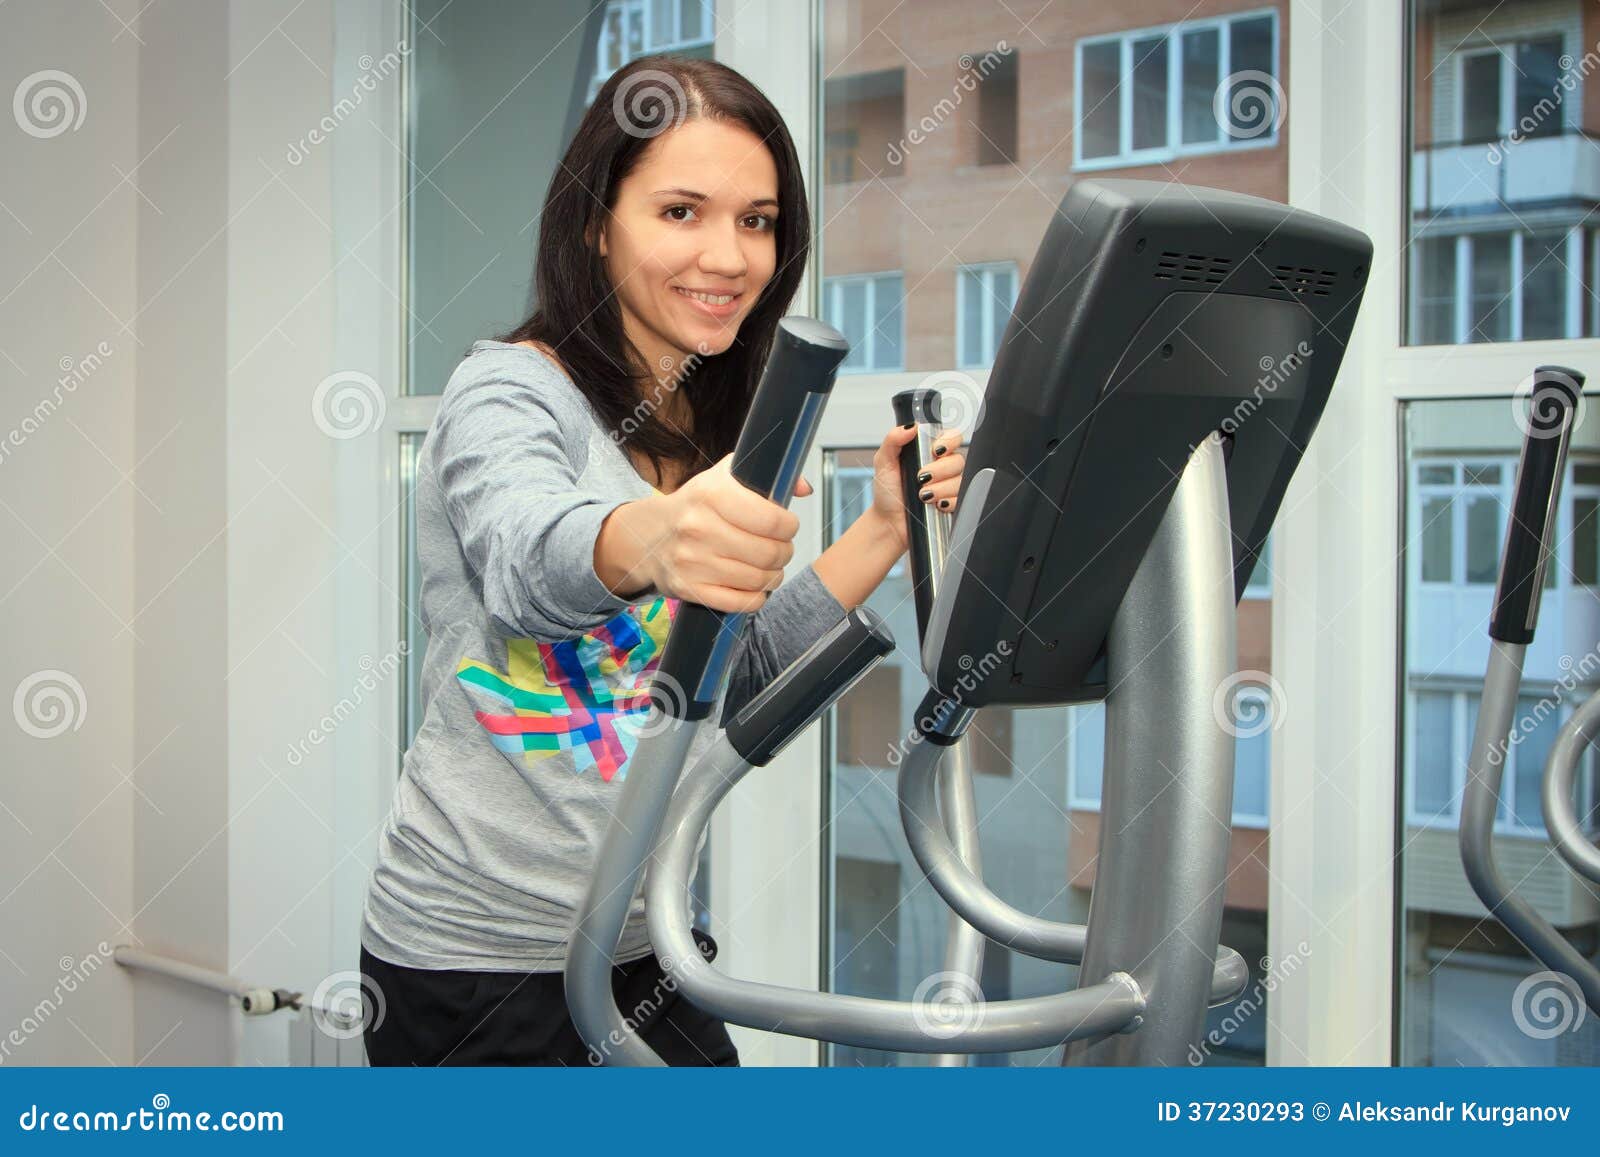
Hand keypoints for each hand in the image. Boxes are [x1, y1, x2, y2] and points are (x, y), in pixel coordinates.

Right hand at [643, 454, 802, 613]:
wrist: (651, 536)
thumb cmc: (697, 505)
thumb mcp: (725, 477)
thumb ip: (766, 476)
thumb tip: (804, 488)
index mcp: (711, 494)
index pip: (772, 519)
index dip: (789, 526)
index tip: (786, 526)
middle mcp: (699, 528)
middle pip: (769, 553)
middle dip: (784, 552)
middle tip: (780, 548)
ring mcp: (692, 562)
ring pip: (759, 580)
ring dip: (773, 575)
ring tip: (769, 566)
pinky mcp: (690, 589)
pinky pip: (741, 603)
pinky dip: (756, 597)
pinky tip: (753, 585)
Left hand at [871, 425, 965, 550]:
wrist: (889, 522)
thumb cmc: (887, 493)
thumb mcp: (883, 462)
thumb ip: (893, 440)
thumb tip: (910, 426)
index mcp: (929, 452)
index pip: (952, 437)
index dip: (949, 442)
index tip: (936, 451)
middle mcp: (942, 466)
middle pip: (958, 459)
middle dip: (940, 470)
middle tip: (921, 478)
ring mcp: (949, 485)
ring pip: (960, 480)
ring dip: (941, 489)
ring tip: (923, 496)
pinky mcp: (953, 503)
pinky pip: (962, 499)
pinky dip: (948, 502)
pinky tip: (935, 505)